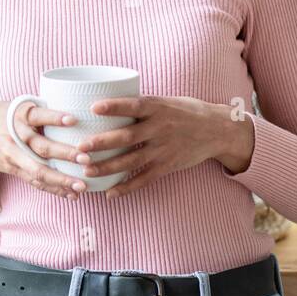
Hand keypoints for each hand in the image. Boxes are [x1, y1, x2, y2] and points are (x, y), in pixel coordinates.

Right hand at [0, 101, 92, 199]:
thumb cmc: (0, 117)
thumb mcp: (15, 107)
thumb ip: (38, 110)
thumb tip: (73, 105)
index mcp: (19, 115)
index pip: (38, 115)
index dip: (54, 117)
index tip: (73, 119)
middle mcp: (16, 136)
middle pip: (42, 147)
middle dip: (64, 153)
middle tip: (86, 158)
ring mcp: (14, 155)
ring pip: (39, 170)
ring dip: (61, 179)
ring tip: (82, 185)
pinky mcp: (14, 169)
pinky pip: (35, 181)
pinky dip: (54, 188)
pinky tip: (71, 194)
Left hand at [75, 96, 253, 198]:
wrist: (217, 130)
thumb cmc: (186, 111)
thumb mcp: (165, 102)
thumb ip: (141, 106)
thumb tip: (107, 104)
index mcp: (158, 108)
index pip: (133, 105)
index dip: (114, 106)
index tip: (93, 108)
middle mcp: (160, 128)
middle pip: (127, 137)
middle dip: (101, 143)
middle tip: (79, 149)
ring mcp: (164, 149)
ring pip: (131, 161)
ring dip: (107, 168)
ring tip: (86, 172)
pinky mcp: (167, 166)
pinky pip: (144, 179)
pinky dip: (126, 187)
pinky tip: (109, 193)